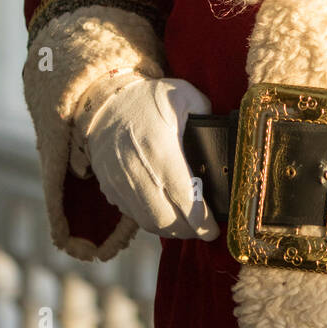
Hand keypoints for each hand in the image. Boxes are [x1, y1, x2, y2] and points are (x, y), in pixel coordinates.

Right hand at [75, 76, 219, 239]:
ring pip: (148, 222)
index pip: (184, 198)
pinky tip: (167, 213)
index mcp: (160, 149)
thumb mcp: (184, 95)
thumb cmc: (149, 98)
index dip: (200, 221)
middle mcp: (137, 171)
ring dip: (171, 230)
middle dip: (188, 232)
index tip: (214, 229)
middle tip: (205, 231)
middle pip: (165, 220)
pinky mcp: (110, 189)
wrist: (104, 102)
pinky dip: (152, 220)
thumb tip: (222, 140)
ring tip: (188, 226)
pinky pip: (134, 214)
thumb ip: (207, 116)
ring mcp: (120, 183)